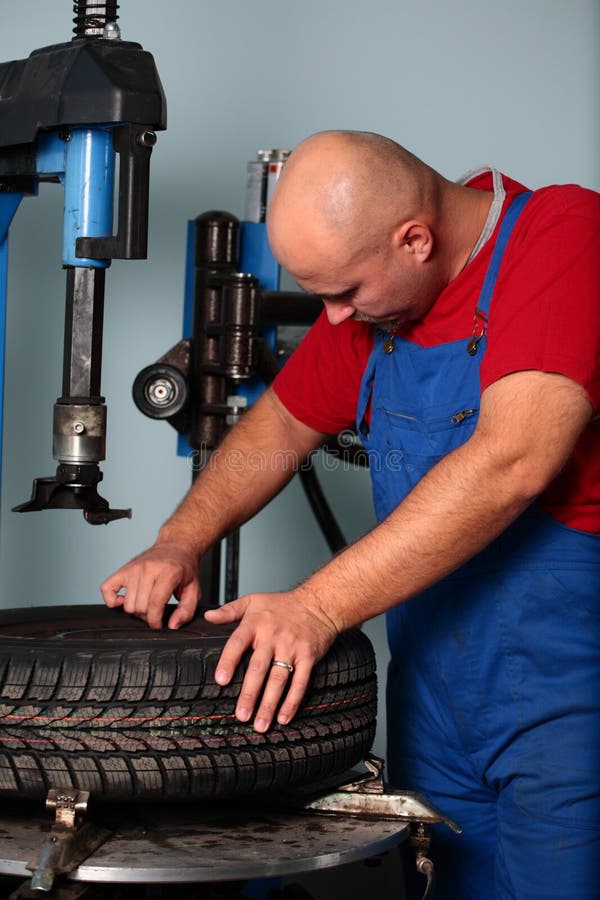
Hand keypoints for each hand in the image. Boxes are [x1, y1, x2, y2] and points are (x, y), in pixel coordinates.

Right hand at [100, 541, 199, 629]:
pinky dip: (112, 600)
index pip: (155, 603)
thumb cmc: (184, 568)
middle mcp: (148, 568)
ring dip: (136, 610)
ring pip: (126, 604)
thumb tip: (172, 625)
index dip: (155, 620)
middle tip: (156, 610)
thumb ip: (186, 610)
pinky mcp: (123, 569)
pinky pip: (106, 589)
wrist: (175, 546)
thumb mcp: (194, 589)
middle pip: (139, 606)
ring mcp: (134, 568)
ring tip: (146, 604)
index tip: (159, 625)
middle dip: (148, 615)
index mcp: (168, 572)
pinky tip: (125, 600)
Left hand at [204, 590, 338, 731]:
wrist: (318, 603)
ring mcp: (291, 648)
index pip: (237, 643)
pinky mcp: (308, 657)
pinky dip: (292, 701)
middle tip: (241, 715)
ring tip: (260, 724)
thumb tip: (208, 617)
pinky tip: (284, 717)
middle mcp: (273, 636)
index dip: (229, 661)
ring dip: (269, 704)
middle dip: (249, 694)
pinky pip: (300, 682)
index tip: (221, 681)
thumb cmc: (283, 604)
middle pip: (258, 668)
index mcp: (255, 623)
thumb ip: (229, 610)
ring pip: (278, 679)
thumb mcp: (253, 601)